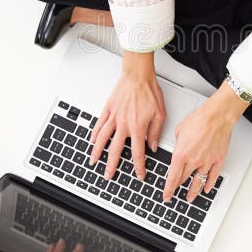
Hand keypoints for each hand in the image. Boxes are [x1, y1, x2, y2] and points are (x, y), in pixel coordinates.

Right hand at [89, 52, 165, 179]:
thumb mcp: (160, 114)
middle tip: (108, 175)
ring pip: (102, 139)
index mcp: (137, 128)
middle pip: (115, 150)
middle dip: (112, 166)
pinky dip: (94, 134)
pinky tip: (92, 141)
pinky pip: (99, 124)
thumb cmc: (149, 91)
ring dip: (97, 152)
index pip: (138, 153)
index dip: (139, 166)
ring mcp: (114, 117)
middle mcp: (123, 125)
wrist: (138, 75)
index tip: (139, 175)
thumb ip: (155, 132)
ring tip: (94, 161)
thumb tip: (153, 146)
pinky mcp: (108, 109)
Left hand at [163, 81, 248, 202]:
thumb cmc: (199, 118)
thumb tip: (179, 147)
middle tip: (175, 194)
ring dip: (193, 191)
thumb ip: (177, 143)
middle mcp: (193, 161)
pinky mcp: (218, 160)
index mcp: (181, 154)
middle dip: (177, 188)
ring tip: (190, 197)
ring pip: (198, 182)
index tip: (166, 196)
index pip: (172, 178)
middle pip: (183, 180)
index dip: (168, 189)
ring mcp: (207, 162)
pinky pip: (213, 176)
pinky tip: (206, 189)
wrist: (217, 115)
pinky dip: (209, 184)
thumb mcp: (179, 130)